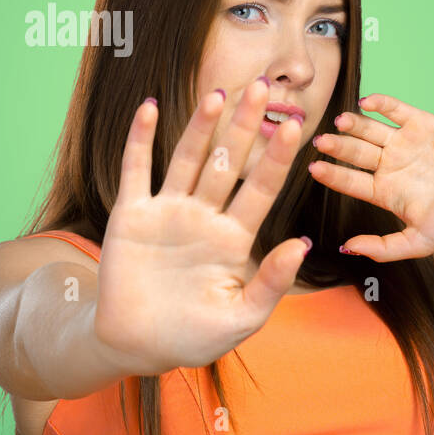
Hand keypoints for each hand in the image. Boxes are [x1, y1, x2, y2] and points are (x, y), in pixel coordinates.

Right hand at [94, 79, 309, 374]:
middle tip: (262, 86)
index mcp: (235, 238)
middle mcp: (205, 217)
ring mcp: (168, 212)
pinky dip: (141, 139)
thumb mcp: (243, 317)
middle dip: (246, 126)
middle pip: (230, 162)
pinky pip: (137, 170)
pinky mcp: (131, 215)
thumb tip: (301, 243)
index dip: (278, 158)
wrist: (137, 348)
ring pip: (189, 159)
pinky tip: (150, 108)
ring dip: (202, 127)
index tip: (298, 127)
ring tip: (219, 92)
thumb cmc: (195, 337)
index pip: (262, 189)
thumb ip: (272, 281)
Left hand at [308, 94, 433, 261]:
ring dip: (354, 124)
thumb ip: (383, 248)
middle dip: (337, 147)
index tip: (314, 169)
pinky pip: (395, 109)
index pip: (350, 181)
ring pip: (369, 129)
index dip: (332, 175)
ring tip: (341, 121)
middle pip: (354, 153)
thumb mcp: (419, 242)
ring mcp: (403, 143)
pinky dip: (380, 104)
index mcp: (385, 192)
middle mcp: (389, 165)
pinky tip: (367, 103)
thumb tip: (346, 248)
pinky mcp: (421, 123)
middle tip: (321, 142)